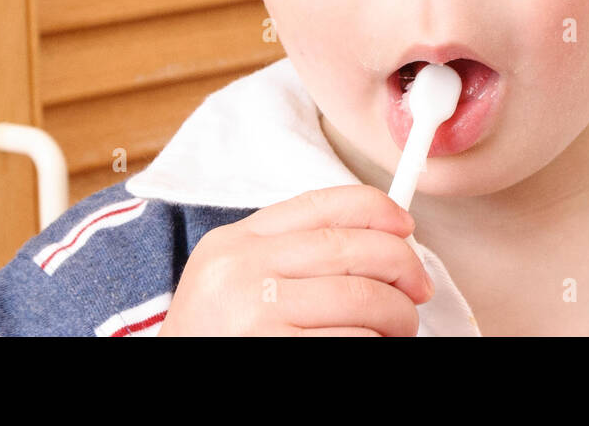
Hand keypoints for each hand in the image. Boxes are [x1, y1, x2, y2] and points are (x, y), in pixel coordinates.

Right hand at [157, 184, 433, 335]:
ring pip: (361, 299)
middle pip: (350, 249)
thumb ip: (293, 252)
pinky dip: (375, 346)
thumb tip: (384, 241)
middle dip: (402, 268)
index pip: (323, 203)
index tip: (407, 227)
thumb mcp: (236, 279)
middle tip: (418, 292)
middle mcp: (241, 270)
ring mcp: (253, 314)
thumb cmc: (217, 338)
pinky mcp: (270, 353)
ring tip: (398, 330)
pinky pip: (352, 343)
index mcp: (237, 241)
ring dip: (397, 317)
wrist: (170, 385)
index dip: (377, 209)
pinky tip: (373, 348)